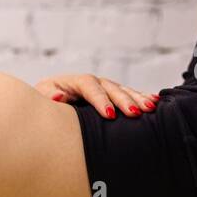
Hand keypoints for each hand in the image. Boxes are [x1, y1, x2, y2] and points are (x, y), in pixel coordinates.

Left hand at [35, 74, 158, 118]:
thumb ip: (49, 96)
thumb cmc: (43, 102)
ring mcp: (103, 88)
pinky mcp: (110, 95)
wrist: (46, 102)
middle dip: (124, 100)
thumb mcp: (40, 98)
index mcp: (74, 81)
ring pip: (122, 90)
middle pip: (110, 88)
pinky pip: (128, 95)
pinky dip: (141, 98)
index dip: (100, 100)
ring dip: (137, 98)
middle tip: (136, 113)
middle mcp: (91, 82)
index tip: (109, 115)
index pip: (90, 86)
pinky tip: (155, 102)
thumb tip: (57, 97)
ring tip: (151, 107)